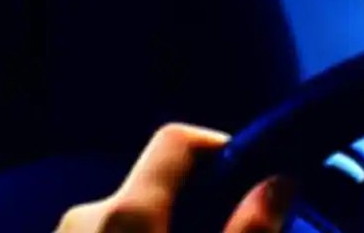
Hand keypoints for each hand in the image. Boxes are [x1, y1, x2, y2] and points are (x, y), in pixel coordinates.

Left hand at [56, 123, 292, 232]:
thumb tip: (280, 182)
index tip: (248, 180)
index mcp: (128, 215)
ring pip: (127, 217)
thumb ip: (248, 231)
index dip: (217, 147)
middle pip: (154, 184)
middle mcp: (84, 218)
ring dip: (158, 232)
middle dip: (191, 207)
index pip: (176, 139)